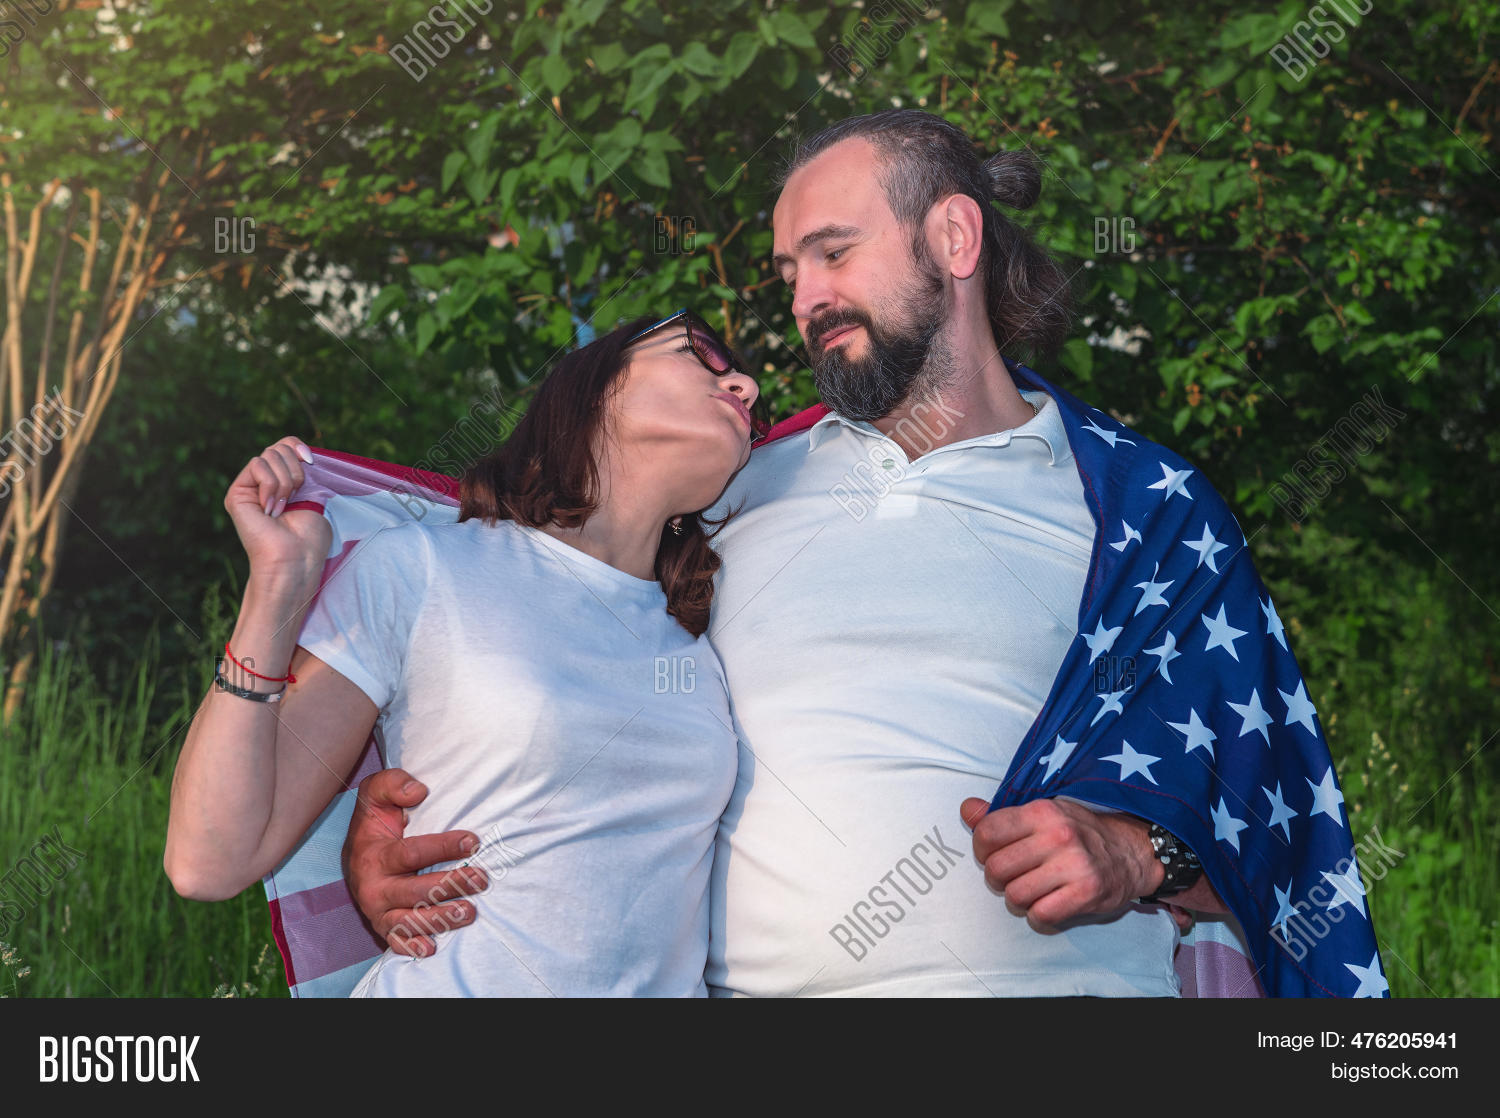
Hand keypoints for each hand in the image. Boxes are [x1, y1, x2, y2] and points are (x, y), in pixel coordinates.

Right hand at [224, 436, 329, 578]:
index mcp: (282, 481)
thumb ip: (304, 469)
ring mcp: (249, 488)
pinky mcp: (236, 494)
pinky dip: (271, 484)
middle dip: (296, 469)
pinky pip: (257, 466)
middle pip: (278, 447)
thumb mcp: (315, 494)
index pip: (285, 444)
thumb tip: (303, 449)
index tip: (312, 462)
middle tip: (296, 496)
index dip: (298, 446)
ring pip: (268, 455)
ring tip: (284, 506)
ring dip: (286, 480)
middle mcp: (263, 483)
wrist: (296, 557)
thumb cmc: (310, 535)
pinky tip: (270, 508)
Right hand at [343, 768, 488, 956]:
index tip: (473, 840)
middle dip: (450, 885)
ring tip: (470, 912)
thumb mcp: (376, 793)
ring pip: (409, 920)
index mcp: (374, 855)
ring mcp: (378, 910)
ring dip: (440, 918)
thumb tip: (418, 792)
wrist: (357, 853)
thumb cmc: (375, 821)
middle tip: (481, 878)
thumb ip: (393, 784)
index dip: (443, 847)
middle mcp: (373, 887)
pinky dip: (412, 947)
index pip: (411, 853)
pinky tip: (432, 948)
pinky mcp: (384, 926)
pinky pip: (397, 941)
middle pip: (414, 891)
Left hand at [959, 797, 1161, 932]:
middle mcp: (1058, 835)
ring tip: (1031, 891)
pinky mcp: (1086, 892)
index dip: (981, 849)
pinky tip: (1048, 904)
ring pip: (1015, 895)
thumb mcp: (1043, 814)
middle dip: (997, 879)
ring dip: (1018, 899)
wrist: (1131, 853)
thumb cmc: (1079, 833)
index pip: (987, 832)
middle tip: (1011, 877)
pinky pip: (1041, 915)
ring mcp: (1074, 865)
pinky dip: (1038, 916)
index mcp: (1042, 811)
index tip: (991, 855)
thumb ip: (1002, 815)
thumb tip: (966, 809)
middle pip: (997, 869)